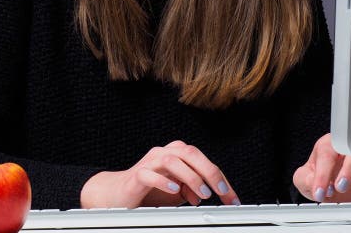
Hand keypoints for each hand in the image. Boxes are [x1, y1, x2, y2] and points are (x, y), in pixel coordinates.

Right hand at [80, 140, 239, 207]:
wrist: (118, 194)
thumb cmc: (148, 190)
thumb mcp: (176, 192)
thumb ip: (192, 189)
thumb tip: (206, 194)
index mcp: (175, 155)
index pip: (202, 161)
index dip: (220, 179)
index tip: (232, 198)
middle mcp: (163, 154)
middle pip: (189, 152)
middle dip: (209, 171)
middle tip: (221, 192)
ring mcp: (148, 163)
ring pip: (171, 159)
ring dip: (190, 177)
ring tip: (202, 194)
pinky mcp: (136, 176)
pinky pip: (149, 174)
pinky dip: (163, 182)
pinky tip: (174, 191)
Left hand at [293, 133, 350, 202]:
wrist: (332, 189)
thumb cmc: (318, 178)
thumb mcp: (304, 178)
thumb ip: (305, 180)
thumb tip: (316, 186)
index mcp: (328, 146)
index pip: (327, 153)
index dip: (324, 173)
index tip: (321, 191)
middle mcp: (348, 148)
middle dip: (347, 170)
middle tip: (340, 187)